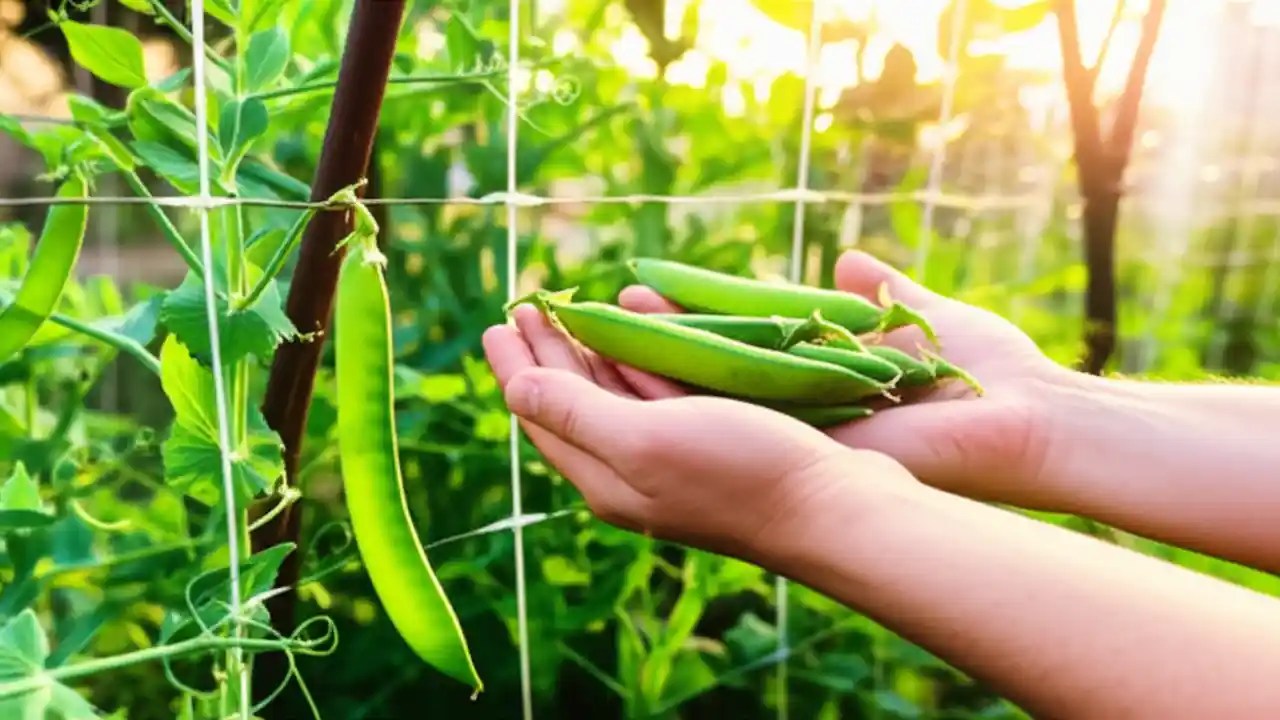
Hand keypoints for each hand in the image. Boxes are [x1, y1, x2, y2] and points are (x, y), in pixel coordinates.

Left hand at [481, 304, 914, 565]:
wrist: (837, 511)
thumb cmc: (740, 473)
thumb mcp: (643, 440)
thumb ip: (576, 412)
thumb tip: (513, 390)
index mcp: (606, 477)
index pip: (542, 415)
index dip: (517, 366)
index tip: (498, 321)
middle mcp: (633, 471)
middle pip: (574, 404)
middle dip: (546, 354)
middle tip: (525, 307)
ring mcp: (676, 458)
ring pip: (616, 396)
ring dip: (590, 352)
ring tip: (568, 312)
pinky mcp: (717, 441)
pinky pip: (661, 392)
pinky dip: (641, 359)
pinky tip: (638, 336)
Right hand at [618, 250, 1073, 509]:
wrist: (1027, 420)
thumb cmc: (989, 370)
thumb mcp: (921, 317)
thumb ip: (879, 292)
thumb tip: (848, 259)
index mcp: (819, 377)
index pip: (734, 344)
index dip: (684, 317)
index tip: (638, 287)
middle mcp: (797, 410)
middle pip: (702, 374)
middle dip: (641, 342)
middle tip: (588, 309)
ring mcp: (798, 434)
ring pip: (699, 402)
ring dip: (640, 369)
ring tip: (587, 331)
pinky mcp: (808, 449)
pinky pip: (729, 421)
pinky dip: (676, 400)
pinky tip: (629, 373)